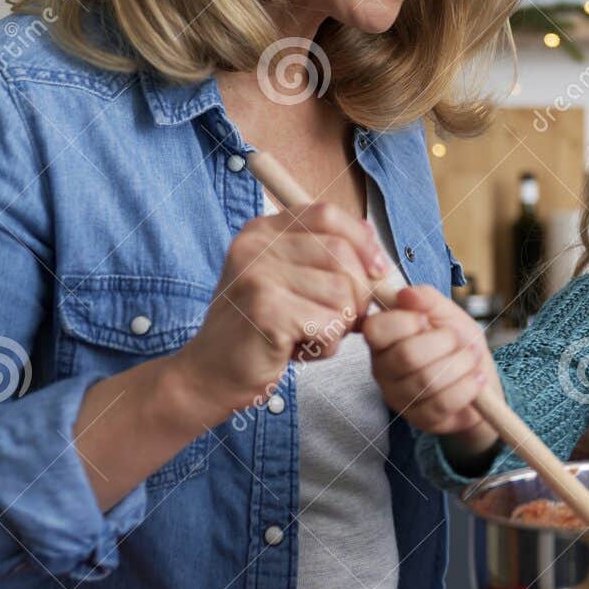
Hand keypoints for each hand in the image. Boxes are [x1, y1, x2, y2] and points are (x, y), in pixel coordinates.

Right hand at [172, 201, 385, 418]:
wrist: (210, 374)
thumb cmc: (261, 330)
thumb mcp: (291, 283)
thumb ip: (326, 260)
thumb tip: (377, 251)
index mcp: (262, 230)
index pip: (328, 214)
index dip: (362, 241)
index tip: (376, 269)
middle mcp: (256, 245)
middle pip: (343, 253)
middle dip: (358, 294)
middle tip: (336, 319)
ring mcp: (258, 274)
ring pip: (343, 291)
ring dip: (340, 324)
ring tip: (309, 335)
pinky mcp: (266, 309)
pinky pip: (331, 322)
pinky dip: (327, 344)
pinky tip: (300, 349)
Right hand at [362, 285, 499, 455]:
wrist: (480, 377)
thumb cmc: (457, 343)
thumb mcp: (446, 313)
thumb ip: (427, 299)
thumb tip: (406, 293)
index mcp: (383, 339)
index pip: (377, 329)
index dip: (408, 321)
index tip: (428, 321)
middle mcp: (383, 370)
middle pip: (407, 355)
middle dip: (445, 343)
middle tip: (459, 341)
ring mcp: (400, 397)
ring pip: (428, 380)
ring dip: (461, 364)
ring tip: (471, 359)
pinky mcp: (421, 419)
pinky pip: (443, 402)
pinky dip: (468, 386)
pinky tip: (476, 379)